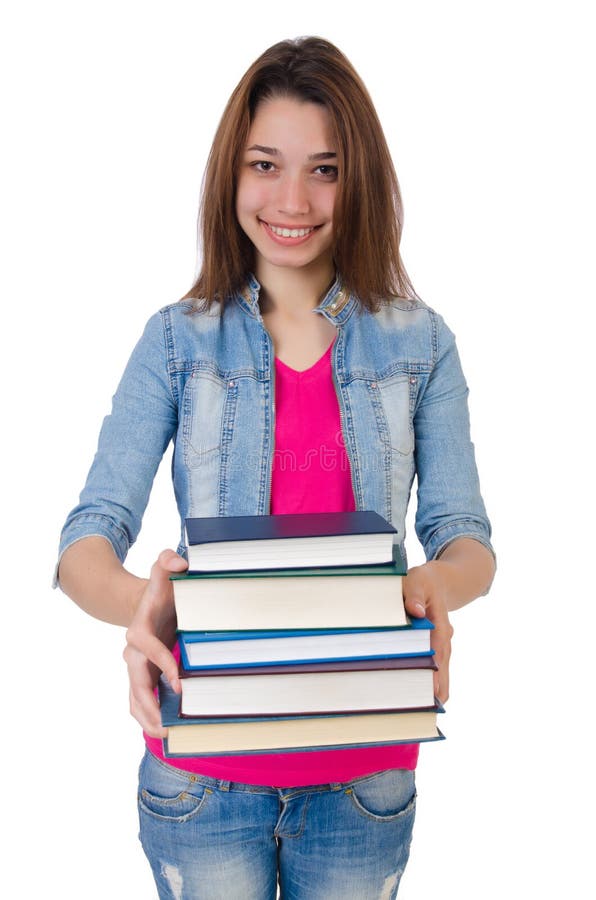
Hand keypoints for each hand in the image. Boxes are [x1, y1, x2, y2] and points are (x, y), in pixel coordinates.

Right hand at [123, 549, 187, 736]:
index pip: (146, 647)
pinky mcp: (142, 676)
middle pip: (135, 682)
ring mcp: (135, 667)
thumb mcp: (164, 572)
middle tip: (167, 723)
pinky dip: (148, 717)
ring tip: (165, 734)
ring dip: (146, 717)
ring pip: (133, 698)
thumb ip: (168, 561)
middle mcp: (133, 652)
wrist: (148, 603)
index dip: (161, 663)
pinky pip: (138, 701)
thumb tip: (179, 563)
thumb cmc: (161, 591)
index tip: (179, 682)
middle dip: (148, 703)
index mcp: (139, 628)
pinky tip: (164, 730)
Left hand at [403, 561, 453, 703]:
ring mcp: (439, 646)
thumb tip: (416, 612)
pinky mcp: (432, 648)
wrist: (439, 581)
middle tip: (422, 712)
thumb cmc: (424, 581)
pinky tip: (415, 698)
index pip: (438, 653)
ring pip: (438, 673)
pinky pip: (432, 668)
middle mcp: (442, 640)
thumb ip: (414, 593)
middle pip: (441, 670)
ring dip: (430, 691)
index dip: (435, 673)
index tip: (431, 692)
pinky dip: (426, 683)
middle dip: (433, 690)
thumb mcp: (418, 579)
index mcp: (439, 625)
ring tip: (418, 712)